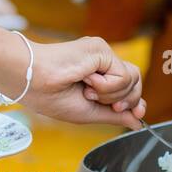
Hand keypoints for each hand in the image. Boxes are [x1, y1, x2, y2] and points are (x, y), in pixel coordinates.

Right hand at [16, 36, 144, 127]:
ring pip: (133, 79)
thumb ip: (114, 116)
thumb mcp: (89, 113)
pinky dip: (106, 87)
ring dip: (111, 94)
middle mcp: (102, 64)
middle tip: (102, 103)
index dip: (136, 101)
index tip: (138, 114)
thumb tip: (137, 123)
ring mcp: (103, 55)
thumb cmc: (51, 97)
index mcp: (98, 77)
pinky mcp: (102, 49)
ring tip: (88, 90)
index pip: (129, 87)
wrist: (34, 82)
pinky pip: (122, 76)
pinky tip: (87, 80)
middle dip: (126, 100)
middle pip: (136, 82)